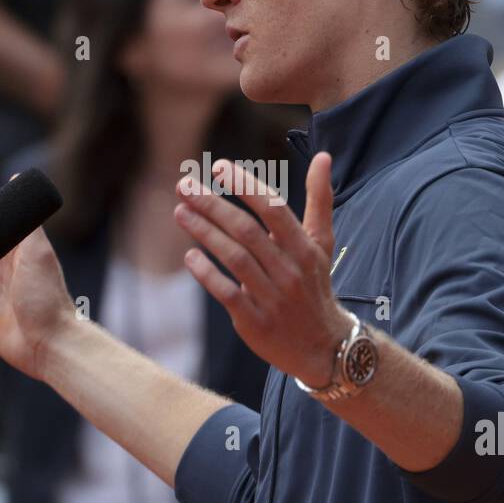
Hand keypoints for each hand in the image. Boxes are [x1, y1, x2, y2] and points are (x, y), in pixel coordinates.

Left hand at [174, 152, 351, 388]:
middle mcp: (289, 271)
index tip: (219, 166)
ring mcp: (272, 298)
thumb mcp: (322, 243)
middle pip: (246, 231)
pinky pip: (227, 294)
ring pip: (234, 259)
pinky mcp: (255, 322)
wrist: (322, 346)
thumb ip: (319, 199)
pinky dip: (207, 274)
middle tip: (184, 185)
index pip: (274, 210)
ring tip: (179, 212)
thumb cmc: (314, 284)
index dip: (246, 186)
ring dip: (204, 233)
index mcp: (305, 248)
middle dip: (213, 205)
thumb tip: (324, 156)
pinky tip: (189, 256)